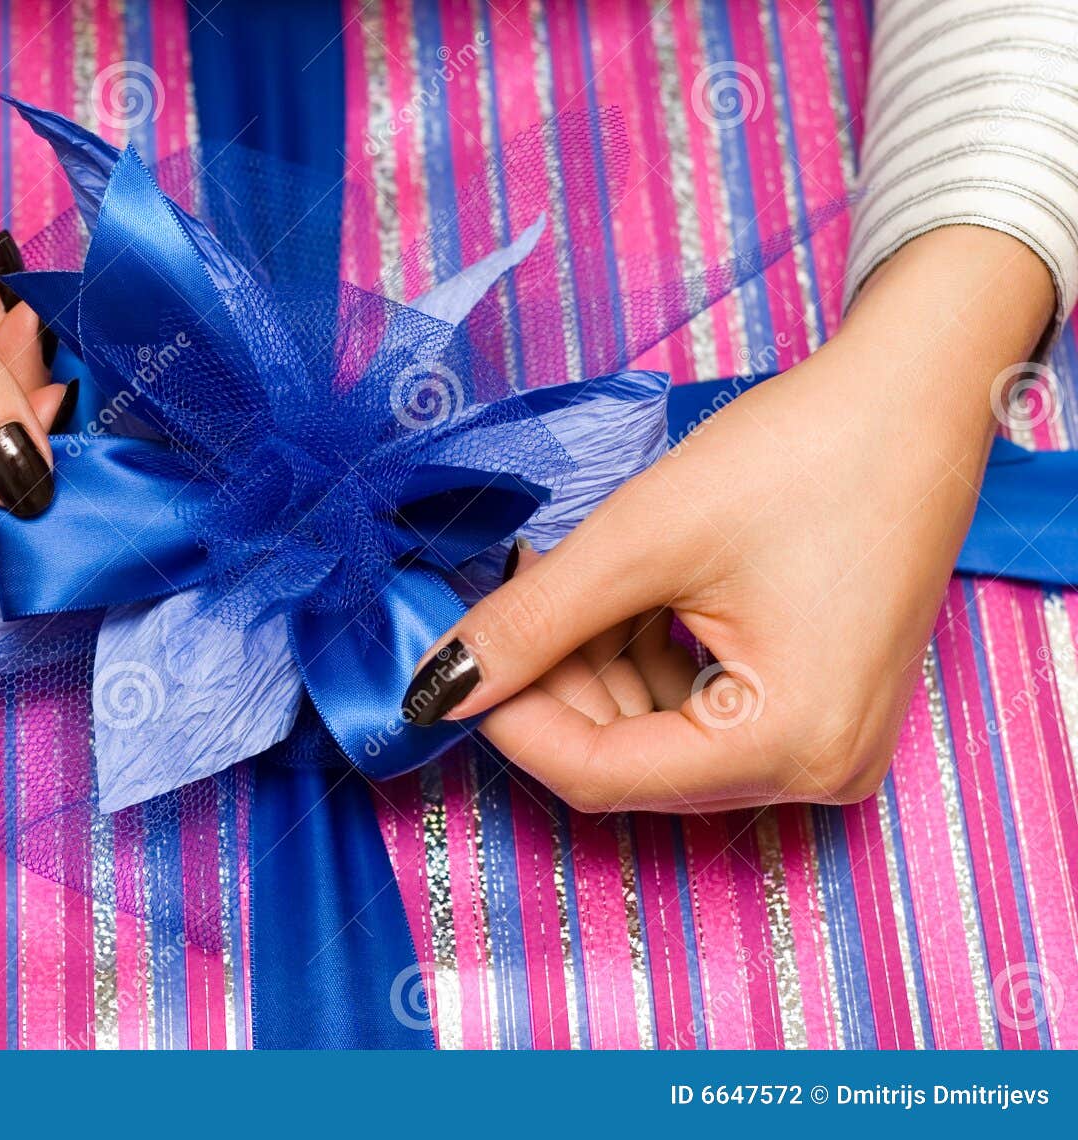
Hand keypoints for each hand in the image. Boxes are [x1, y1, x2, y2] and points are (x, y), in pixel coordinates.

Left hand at [401, 226, 1055, 812]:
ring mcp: (823, 744)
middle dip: (554, 681)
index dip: (511, 720)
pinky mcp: (815, 707)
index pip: (600, 777)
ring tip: (565, 574)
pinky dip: (639, 658)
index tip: (455, 662)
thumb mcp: (643, 539)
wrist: (912, 398)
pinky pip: (696, 709)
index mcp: (789, 744)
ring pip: (652, 735)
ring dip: (592, 665)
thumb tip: (439, 685)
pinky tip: (618, 591)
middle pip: (626, 759)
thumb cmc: (803, 456)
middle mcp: (816, 770)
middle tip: (513, 595)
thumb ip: (533, 622)